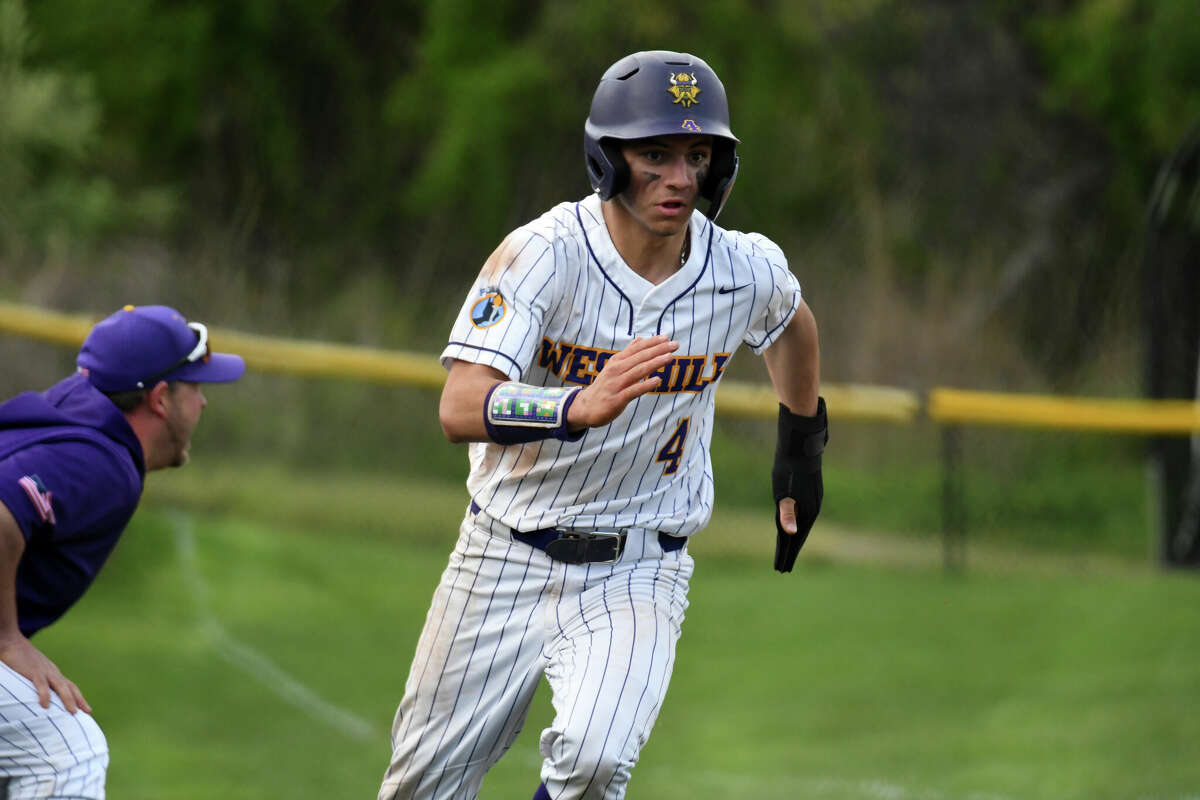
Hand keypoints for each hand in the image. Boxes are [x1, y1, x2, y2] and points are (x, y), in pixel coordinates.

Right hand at [0, 634, 90, 713]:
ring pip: (60, 687)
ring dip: (68, 699)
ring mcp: (44, 671)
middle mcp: (52, 672)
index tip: (87, 709)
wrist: (12, 642)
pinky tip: (45, 706)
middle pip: (69, 687)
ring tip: (72, 712)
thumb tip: (40, 697)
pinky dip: (44, 695)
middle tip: (87, 712)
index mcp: (53, 673)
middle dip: (79, 700)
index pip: (70, 686)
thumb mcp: (35, 670)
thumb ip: (40, 680)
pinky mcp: (33, 671)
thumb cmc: (21, 658)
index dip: (79, 698)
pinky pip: (41, 685)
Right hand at [568, 336, 678, 429]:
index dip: (652, 342)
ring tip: (670, 357)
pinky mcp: (617, 399)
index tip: (667, 337)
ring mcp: (616, 384)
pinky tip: (658, 380)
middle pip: (640, 357)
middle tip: (675, 344)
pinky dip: (646, 385)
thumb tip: (640, 338)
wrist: (586, 407)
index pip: (637, 348)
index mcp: (617, 361)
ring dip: (655, 363)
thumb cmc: (604, 386)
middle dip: (659, 349)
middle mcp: (616, 370)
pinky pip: (633, 390)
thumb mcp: (614, 367)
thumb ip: (628, 353)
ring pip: (639, 371)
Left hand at [772, 397, 826, 572]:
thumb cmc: (788, 469)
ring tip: (787, 549)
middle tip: (782, 567)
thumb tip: (790, 534)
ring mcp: (814, 500)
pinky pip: (804, 514)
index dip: (785, 553)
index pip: (793, 539)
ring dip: (793, 538)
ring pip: (802, 524)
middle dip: (789, 551)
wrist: (801, 445)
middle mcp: (813, 509)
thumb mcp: (783, 492)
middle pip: (798, 534)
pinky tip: (794, 524)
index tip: (780, 568)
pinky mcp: (812, 492)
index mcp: (806, 512)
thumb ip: (786, 514)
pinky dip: (797, 523)